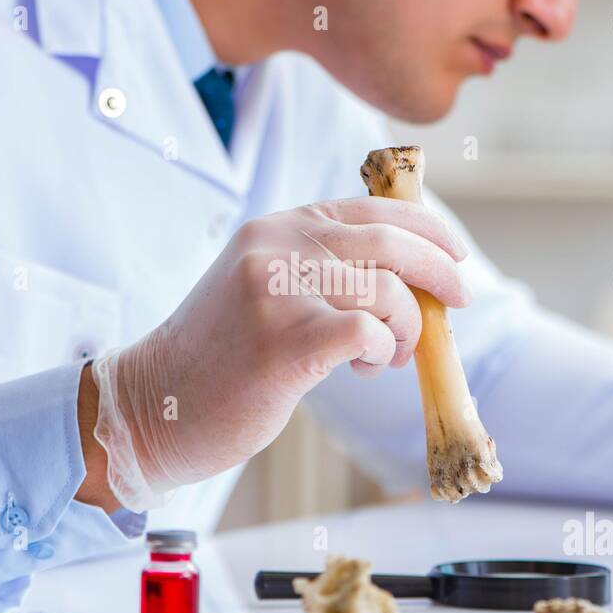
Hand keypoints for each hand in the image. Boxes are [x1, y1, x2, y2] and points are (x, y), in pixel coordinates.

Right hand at [83, 198, 469, 509]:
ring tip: (387, 356)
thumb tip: (410, 275)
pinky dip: (382, 350)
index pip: (370, 209)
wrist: (154, 404)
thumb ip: (319, 268)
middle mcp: (275, 247)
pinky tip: (366, 366)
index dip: (425, 228)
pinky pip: (368, 332)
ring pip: (387, 291)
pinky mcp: (283, 342)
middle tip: (458, 302)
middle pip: (389, 241)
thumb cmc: (221, 356)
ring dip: (407, 328)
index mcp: (276, 228)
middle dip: (439, 272)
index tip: (453, 254)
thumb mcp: (264, 287)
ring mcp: (276, 292)